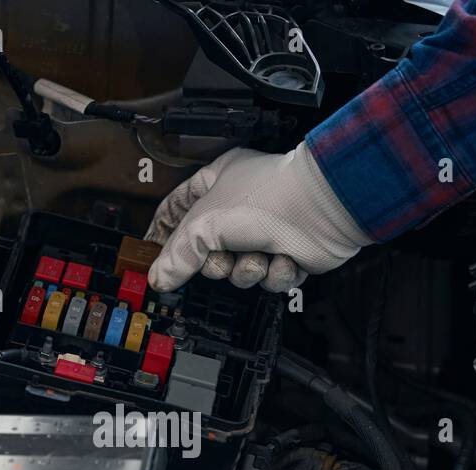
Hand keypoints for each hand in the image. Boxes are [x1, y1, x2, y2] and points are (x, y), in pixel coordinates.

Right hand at [145, 143, 371, 293]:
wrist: (324, 211)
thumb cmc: (270, 197)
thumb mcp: (207, 225)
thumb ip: (178, 255)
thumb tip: (159, 278)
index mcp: (216, 184)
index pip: (177, 209)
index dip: (163, 233)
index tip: (151, 255)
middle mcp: (240, 207)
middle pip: (207, 251)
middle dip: (217, 262)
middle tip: (223, 256)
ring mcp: (265, 231)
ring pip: (238, 271)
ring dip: (248, 269)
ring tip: (260, 255)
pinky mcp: (287, 254)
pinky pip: (267, 278)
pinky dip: (274, 273)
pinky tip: (283, 258)